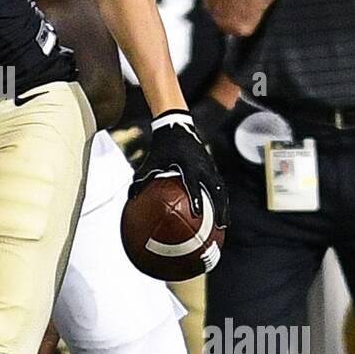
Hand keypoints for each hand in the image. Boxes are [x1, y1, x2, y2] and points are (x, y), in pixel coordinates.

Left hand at [129, 109, 227, 229]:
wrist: (177, 127)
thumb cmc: (162, 147)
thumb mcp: (151, 162)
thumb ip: (141, 178)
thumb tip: (130, 197)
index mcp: (188, 165)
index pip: (193, 184)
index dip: (196, 199)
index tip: (197, 215)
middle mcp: (202, 166)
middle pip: (216, 190)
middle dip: (220, 209)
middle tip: (220, 226)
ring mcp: (210, 167)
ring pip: (221, 190)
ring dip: (224, 207)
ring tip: (224, 225)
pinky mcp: (212, 168)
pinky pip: (220, 186)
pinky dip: (221, 200)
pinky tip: (220, 213)